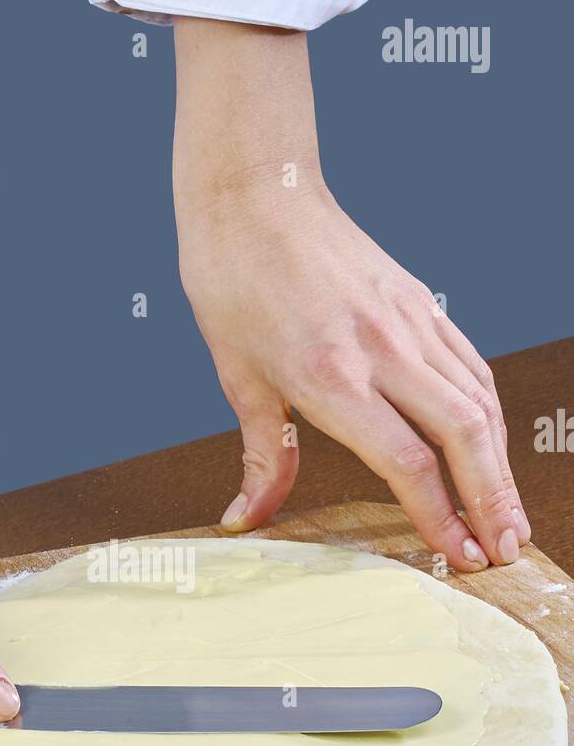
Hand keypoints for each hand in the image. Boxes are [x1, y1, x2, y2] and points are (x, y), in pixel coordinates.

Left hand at [172, 19, 529, 570]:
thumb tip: (245, 520)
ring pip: (479, 403)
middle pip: (463, 437)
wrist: (256, 189)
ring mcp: (410, 322)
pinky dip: (489, 414)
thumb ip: (261, 455)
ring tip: (510, 515)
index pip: (407, 461)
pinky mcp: (422, 304)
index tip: (458, 556)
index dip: (440, 515)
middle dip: (491, 501)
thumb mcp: (237, 376)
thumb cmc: (234, 279)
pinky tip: (492, 449)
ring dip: (501, 465)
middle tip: (505, 551)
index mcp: (332, 375)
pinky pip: (470, 367)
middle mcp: (384, 349)